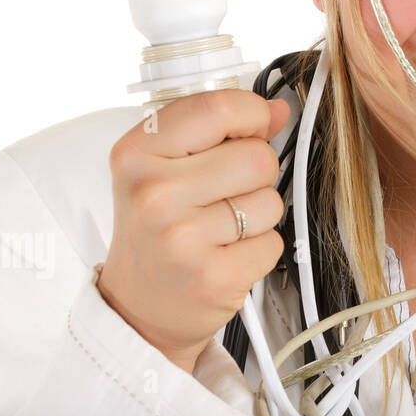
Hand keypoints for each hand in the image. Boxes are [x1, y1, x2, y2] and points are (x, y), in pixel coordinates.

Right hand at [99, 90, 289, 373]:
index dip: (252, 114)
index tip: (255, 127)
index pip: (219, 107)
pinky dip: (260, 248)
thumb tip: (278, 109)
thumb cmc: (157, 228)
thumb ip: (219, 129)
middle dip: (258, 173)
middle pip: (257, 157)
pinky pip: (273, 242)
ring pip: (271, 200)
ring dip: (259, 214)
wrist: (136, 307)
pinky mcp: (212, 277)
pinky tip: (226, 255)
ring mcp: (182, 239)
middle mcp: (153, 193)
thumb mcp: (165, 167)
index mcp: (137, 153)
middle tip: (227, 193)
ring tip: (222, 228)